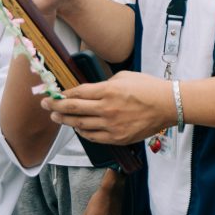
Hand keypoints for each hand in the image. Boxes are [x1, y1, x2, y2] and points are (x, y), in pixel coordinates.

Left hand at [49, 71, 173, 144]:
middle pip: (73, 109)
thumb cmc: (149, 88)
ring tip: (58, 117)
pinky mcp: (117, 137)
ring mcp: (111, 125)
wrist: (168, 105)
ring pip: (80, 124)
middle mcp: (107, 109)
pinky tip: (77, 127)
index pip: (77, 93)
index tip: (53, 95)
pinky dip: (82, 132)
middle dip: (55, 107)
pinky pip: (93, 136)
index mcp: (108, 90)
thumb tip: (90, 90)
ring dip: (66, 121)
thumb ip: (105, 83)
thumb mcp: (125, 76)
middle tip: (46, 105)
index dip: (62, 95)